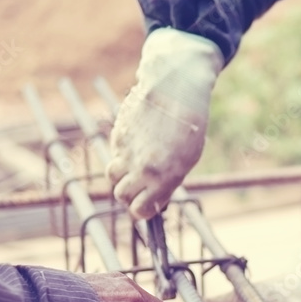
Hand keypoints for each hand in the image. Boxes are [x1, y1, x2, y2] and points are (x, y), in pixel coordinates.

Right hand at [108, 29, 223, 218]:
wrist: (176, 90)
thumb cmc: (188, 127)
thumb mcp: (186, 160)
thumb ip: (167, 182)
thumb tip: (153, 199)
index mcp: (164, 178)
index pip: (140, 210)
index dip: (141, 211)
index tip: (144, 207)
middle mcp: (142, 168)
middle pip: (121, 196)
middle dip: (128, 196)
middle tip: (137, 189)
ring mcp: (127, 151)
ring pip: (112, 176)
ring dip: (120, 178)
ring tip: (133, 170)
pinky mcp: (118, 135)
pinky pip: (114, 153)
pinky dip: (122, 154)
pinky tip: (136, 143)